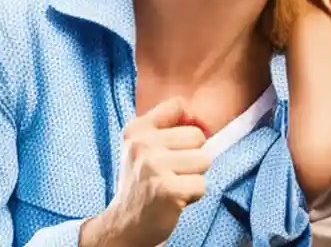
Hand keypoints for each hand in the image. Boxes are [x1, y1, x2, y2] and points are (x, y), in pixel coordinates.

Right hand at [86, 98, 211, 246]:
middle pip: (197, 136)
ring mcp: (154, 166)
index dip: (183, 127)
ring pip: (204, 160)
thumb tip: (196, 113)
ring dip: (194, 176)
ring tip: (173, 184)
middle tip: (171, 173)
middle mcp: (142, 144)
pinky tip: (175, 199)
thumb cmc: (143, 181)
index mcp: (136, 129)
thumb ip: (167, 123)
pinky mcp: (168, 189)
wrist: (125, 223)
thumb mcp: (144, 146)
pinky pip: (202, 184)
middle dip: (191, 156)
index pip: (178, 105)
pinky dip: (193, 195)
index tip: (171, 146)